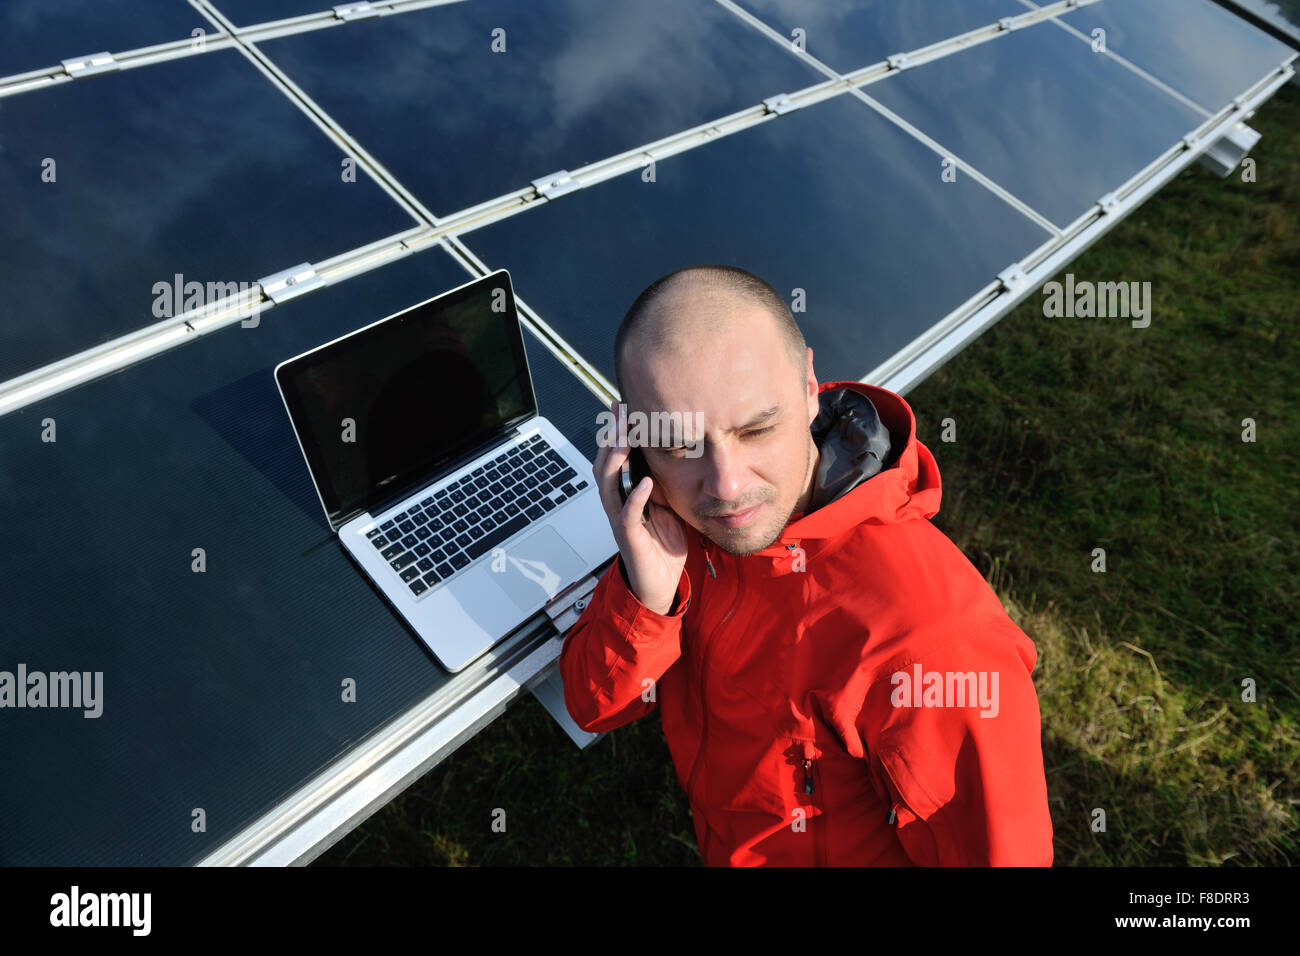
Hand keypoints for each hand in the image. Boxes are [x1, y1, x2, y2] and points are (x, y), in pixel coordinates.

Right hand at [593, 399, 688, 613]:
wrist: (661, 584)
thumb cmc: (663, 545)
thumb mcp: (668, 505)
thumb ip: (666, 481)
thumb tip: (678, 452)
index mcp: (627, 493)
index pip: (615, 457)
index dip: (616, 432)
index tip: (622, 406)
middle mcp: (618, 504)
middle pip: (605, 465)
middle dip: (610, 437)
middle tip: (619, 413)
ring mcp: (620, 520)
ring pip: (608, 485)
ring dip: (615, 461)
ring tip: (623, 438)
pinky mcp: (630, 538)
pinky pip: (627, 515)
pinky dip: (635, 498)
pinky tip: (644, 482)